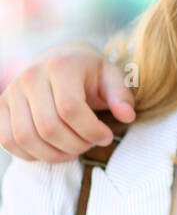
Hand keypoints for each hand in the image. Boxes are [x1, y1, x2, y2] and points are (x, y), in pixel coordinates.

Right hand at [0, 42, 135, 160]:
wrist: (59, 60)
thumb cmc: (89, 74)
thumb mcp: (112, 77)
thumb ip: (121, 95)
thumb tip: (127, 116)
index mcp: (60, 66)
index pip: (70, 109)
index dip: (91, 131)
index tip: (106, 137)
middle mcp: (30, 76)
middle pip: (49, 127)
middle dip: (75, 145)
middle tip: (89, 144)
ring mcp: (12, 91)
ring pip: (26, 138)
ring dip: (53, 154)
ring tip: (73, 150)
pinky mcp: (1, 106)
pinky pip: (8, 140)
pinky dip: (30, 154)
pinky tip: (51, 150)